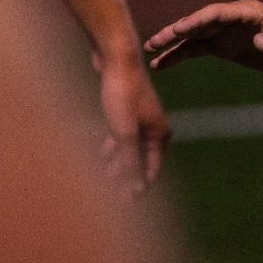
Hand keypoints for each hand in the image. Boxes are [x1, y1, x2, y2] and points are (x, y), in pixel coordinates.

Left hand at [95, 52, 170, 190]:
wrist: (116, 57)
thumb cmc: (122, 93)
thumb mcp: (124, 132)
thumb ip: (130, 162)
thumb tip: (137, 190)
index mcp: (160, 134)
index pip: (152, 170)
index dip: (138, 188)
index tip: (123, 205)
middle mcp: (155, 127)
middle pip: (140, 161)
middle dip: (127, 178)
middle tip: (111, 199)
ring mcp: (141, 119)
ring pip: (130, 149)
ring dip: (118, 165)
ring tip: (103, 179)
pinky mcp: (128, 111)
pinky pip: (123, 138)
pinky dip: (113, 148)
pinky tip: (102, 154)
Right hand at [144, 0, 262, 73]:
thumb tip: (261, 43)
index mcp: (247, 12)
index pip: (218, 13)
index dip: (199, 20)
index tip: (180, 28)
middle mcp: (231, 19)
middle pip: (199, 23)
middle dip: (177, 31)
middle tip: (155, 41)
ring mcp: (225, 32)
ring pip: (193, 36)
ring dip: (172, 43)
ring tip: (149, 52)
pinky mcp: (224, 46)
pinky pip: (196, 49)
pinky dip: (179, 56)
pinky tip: (161, 65)